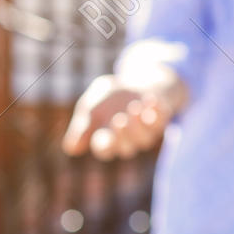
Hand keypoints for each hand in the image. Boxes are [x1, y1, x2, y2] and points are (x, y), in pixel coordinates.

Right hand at [61, 73, 178, 159]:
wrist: (134, 83)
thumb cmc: (108, 98)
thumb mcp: (90, 107)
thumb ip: (82, 126)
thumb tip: (71, 150)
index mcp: (107, 139)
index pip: (104, 150)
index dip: (103, 146)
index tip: (102, 135)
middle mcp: (127, 140)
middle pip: (126, 148)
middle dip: (123, 134)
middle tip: (120, 120)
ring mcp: (146, 131)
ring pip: (144, 139)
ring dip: (139, 125)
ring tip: (134, 108)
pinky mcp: (160, 120)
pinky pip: (162, 122)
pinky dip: (157, 112)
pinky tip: (151, 100)